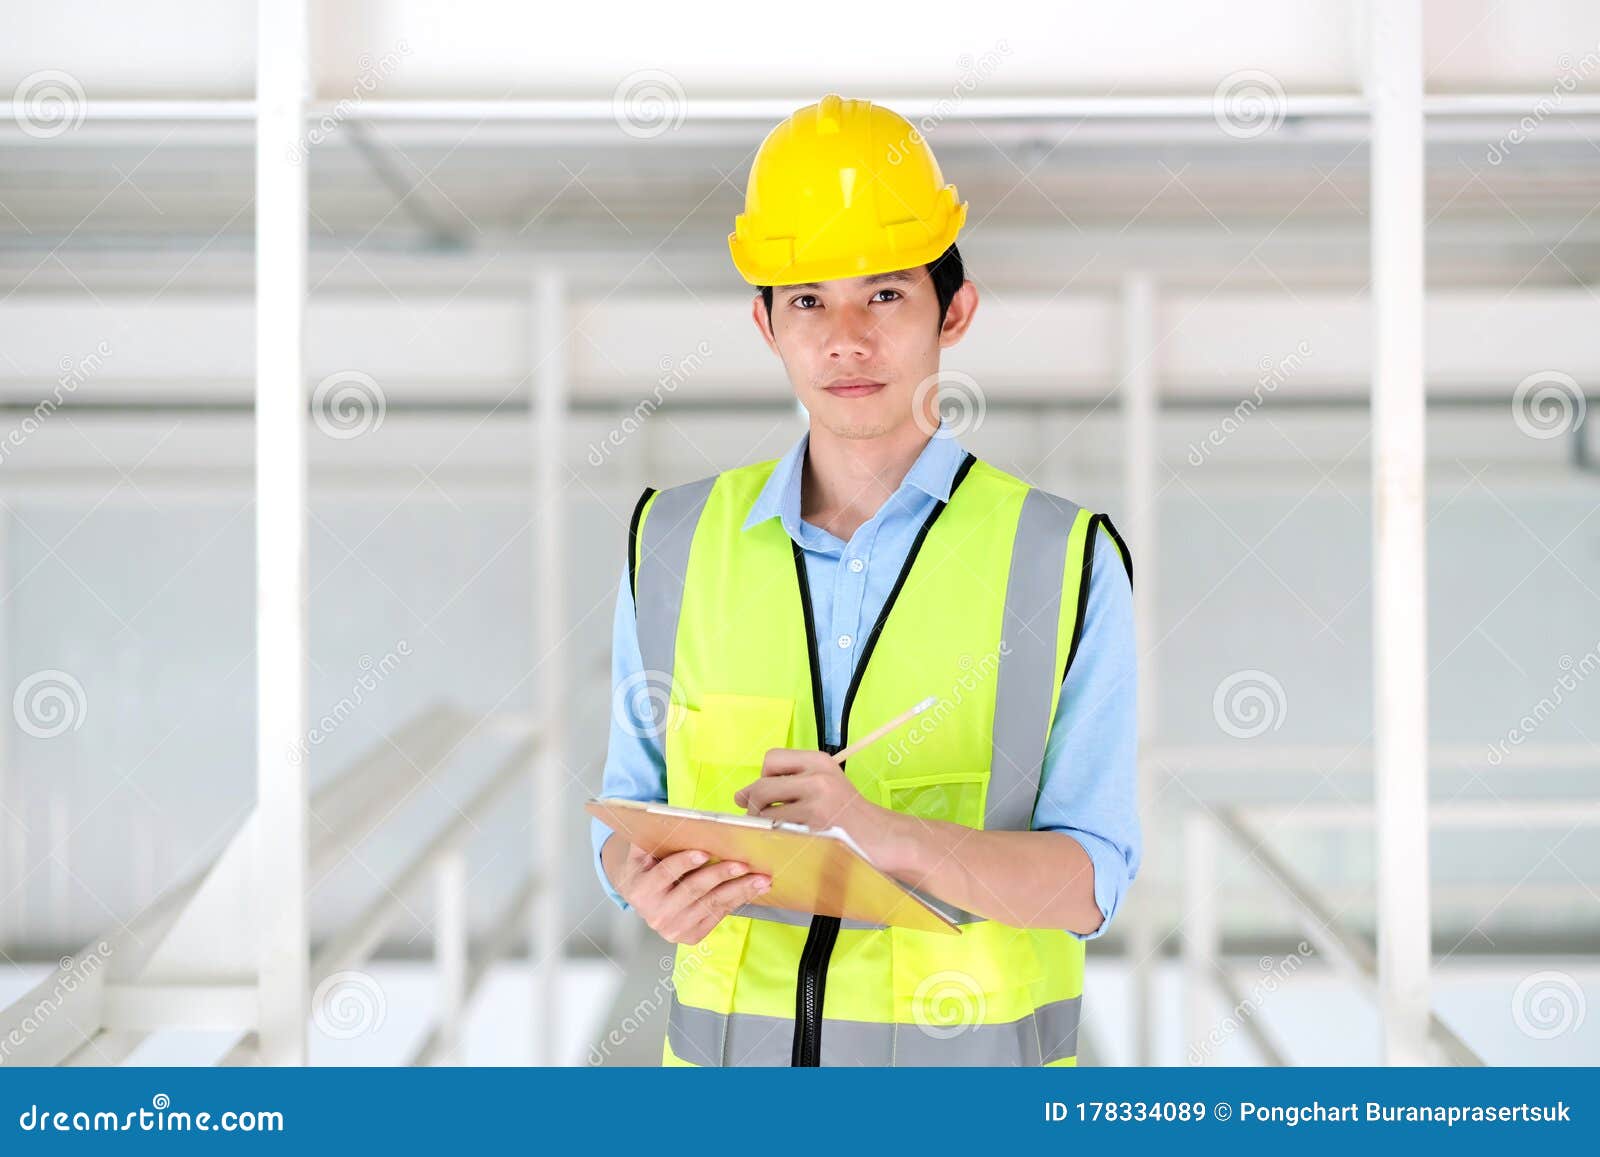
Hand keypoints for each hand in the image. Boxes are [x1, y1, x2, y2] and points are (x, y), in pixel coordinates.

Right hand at [613, 841, 771, 943]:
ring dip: (739, 890)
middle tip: (743, 864)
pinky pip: (719, 915)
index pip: (665, 873)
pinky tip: (753, 889)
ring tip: (760, 878)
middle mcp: (656, 913)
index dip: (685, 862)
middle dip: (721, 875)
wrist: (644, 900)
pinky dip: (739, 900)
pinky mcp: (690, 936)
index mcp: (640, 889)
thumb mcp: (642, 853)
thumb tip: (668, 814)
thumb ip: (653, 838)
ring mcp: (674, 928)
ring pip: (711, 904)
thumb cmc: (648, 870)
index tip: (705, 852)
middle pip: (693, 889)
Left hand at [734, 748, 877, 832]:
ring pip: (765, 812)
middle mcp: (818, 777)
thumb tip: (738, 796)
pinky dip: (775, 839)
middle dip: (754, 806)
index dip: (764, 778)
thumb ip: (787, 784)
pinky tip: (790, 842)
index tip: (773, 795)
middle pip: (761, 786)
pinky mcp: (816, 828)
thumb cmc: (850, 816)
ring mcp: (817, 803)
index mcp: (820, 761)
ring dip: (764, 826)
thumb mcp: (826, 785)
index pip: (771, 759)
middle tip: (766, 819)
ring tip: (782, 832)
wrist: (886, 837)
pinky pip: (778, 831)